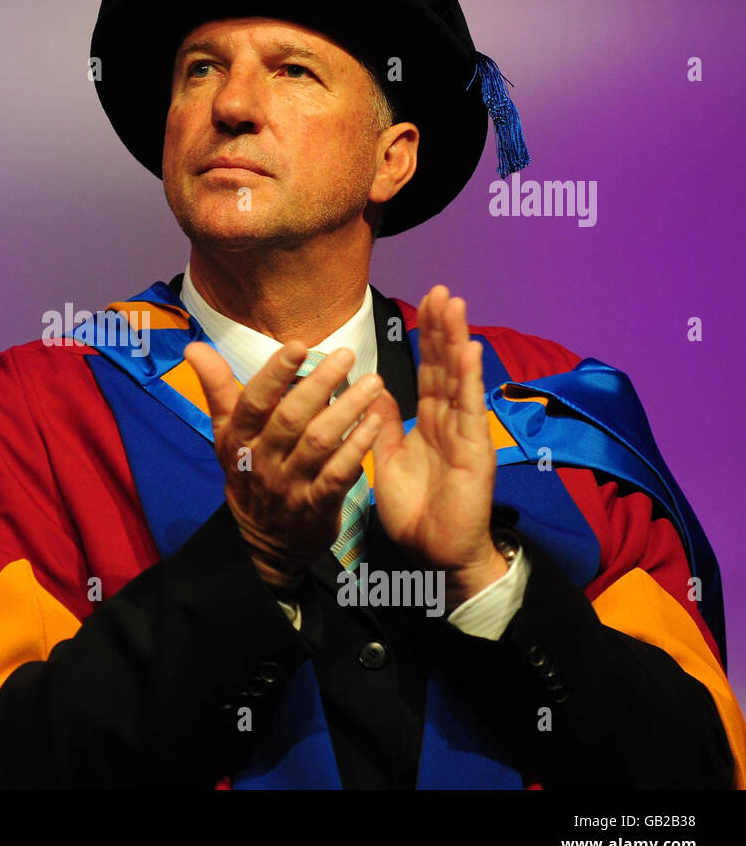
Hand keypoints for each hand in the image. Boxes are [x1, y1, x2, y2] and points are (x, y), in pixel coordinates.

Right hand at [184, 340, 387, 588]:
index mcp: (237, 439)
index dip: (274, 374)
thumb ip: (216, 388)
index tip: (297, 345)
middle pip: (291, 418)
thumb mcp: (225, 435)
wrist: (264, 543)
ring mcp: (289, 486)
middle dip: (320, 383)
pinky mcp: (316, 506)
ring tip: (372, 382)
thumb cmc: (248, 474)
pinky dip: (358, 447)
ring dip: (347, 409)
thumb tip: (193, 347)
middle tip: (346, 355)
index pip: (253, 402)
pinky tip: (375, 422)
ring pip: (320, 442)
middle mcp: (261, 461)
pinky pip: (339, 474)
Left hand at [369, 286, 505, 604]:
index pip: (426, 372)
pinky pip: (469, 410)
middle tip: (439, 289)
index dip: (424, 339)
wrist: (435, 556)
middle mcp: (448, 422)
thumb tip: (371, 390)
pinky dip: (469, 380)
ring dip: (456, 342)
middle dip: (441, 328)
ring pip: (458, 380)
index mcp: (426, 423)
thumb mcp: (385, 462)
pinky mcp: (474, 452)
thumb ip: (380, 426)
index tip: (422, 302)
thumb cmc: (415, 513)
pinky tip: (469, 350)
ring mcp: (464, 434)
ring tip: (454, 305)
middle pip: (444, 367)